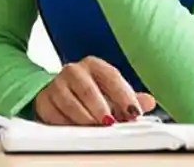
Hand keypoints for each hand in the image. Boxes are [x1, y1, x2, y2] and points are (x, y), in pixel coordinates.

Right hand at [33, 56, 156, 125]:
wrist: (58, 91)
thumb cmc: (89, 91)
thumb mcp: (112, 92)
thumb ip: (131, 98)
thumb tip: (149, 102)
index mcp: (94, 65)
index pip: (111, 76)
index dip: (124, 95)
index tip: (134, 112)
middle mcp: (74, 71)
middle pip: (87, 88)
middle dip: (101, 107)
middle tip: (111, 122)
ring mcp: (56, 84)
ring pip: (69, 101)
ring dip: (84, 117)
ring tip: (96, 126)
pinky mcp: (44, 99)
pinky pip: (54, 113)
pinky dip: (67, 123)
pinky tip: (76, 128)